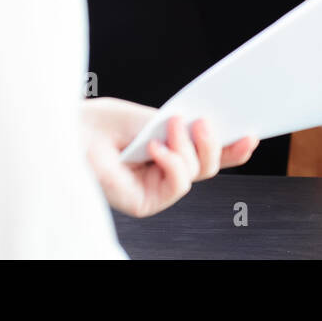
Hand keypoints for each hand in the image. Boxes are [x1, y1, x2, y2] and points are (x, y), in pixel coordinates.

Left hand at [82, 97, 258, 217]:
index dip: (232, 148)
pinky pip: (176, 186)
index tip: (251, 134)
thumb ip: (183, 127)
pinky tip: (156, 149)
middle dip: (213, 143)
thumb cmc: (101, 123)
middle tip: (203, 121)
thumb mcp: (153, 117)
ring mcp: (154, 190)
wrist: (70, 130)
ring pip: (196, 175)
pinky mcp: (144, 203)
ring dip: (187, 148)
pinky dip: (173, 164)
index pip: (206, 155)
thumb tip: (212, 129)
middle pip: (208, 167)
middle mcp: (162, 173)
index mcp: (167, 151)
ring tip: (169, 127)